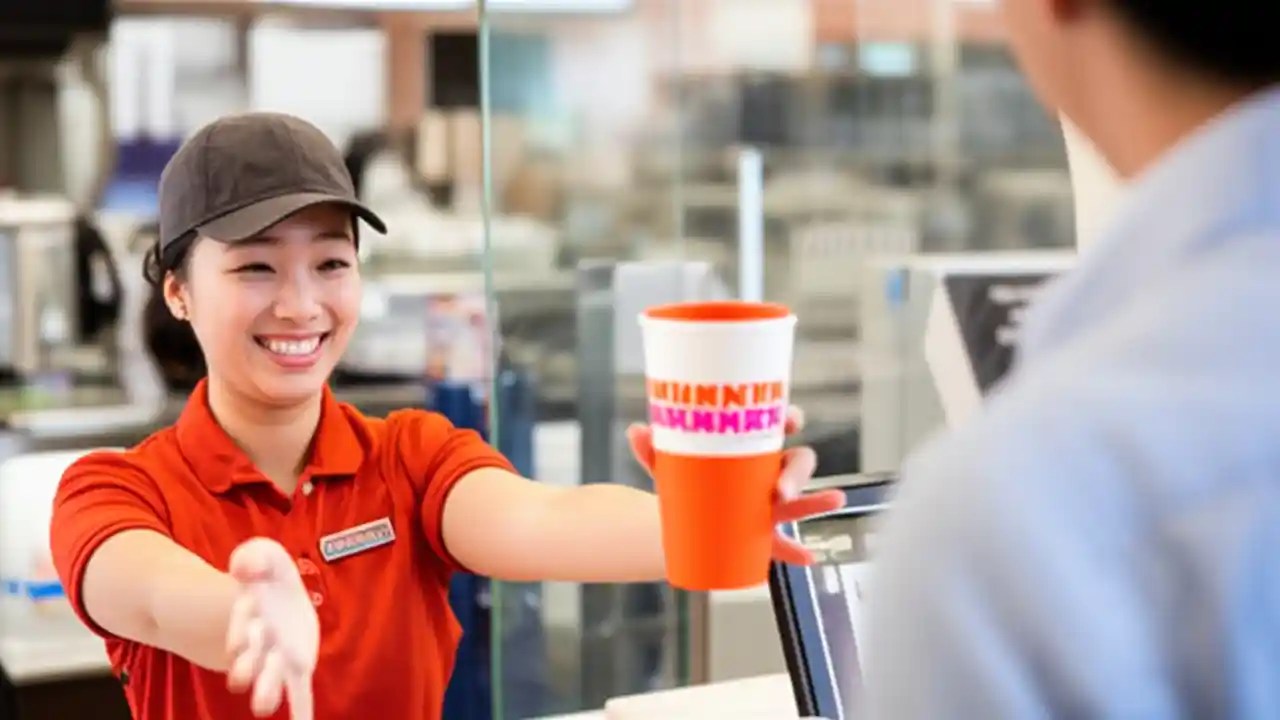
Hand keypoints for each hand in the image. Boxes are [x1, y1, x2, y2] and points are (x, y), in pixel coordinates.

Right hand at [225, 538, 319, 719]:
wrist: (276, 596)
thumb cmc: (269, 577)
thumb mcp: (262, 555)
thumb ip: (252, 557)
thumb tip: (244, 566)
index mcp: (249, 612)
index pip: (242, 622)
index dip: (239, 631)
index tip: (239, 640)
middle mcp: (260, 640)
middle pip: (250, 656)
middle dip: (245, 667)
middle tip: (238, 680)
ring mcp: (278, 655)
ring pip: (270, 676)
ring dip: (265, 690)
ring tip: (262, 707)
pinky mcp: (297, 665)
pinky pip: (300, 691)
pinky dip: (302, 711)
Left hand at [626, 406, 845, 565]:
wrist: (680, 522)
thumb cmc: (685, 483)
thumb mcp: (669, 466)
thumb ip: (653, 450)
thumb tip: (637, 432)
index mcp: (752, 447)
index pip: (779, 425)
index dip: (789, 419)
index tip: (791, 420)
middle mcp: (770, 473)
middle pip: (797, 462)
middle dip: (797, 472)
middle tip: (782, 488)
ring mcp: (770, 505)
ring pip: (800, 500)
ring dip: (815, 501)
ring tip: (832, 500)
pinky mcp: (765, 534)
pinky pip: (784, 543)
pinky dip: (795, 550)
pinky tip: (808, 556)